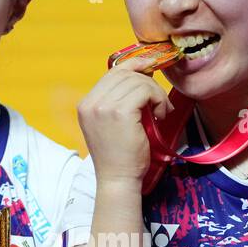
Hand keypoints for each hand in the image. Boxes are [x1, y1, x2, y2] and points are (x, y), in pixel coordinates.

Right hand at [77, 53, 173, 184]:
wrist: (119, 179)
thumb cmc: (121, 156)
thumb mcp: (111, 124)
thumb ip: (117, 101)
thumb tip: (142, 73)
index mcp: (86, 104)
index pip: (112, 73)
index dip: (134, 67)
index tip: (151, 69)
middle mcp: (91, 103)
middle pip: (125, 74)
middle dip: (148, 82)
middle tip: (159, 101)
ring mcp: (103, 107)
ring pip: (138, 81)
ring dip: (156, 93)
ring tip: (160, 111)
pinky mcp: (120, 112)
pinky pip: (145, 91)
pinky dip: (158, 99)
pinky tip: (160, 115)